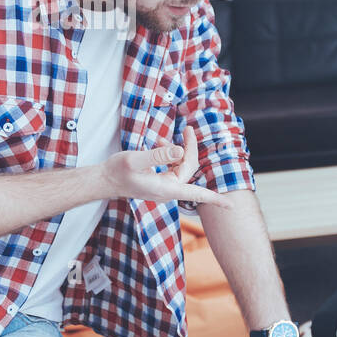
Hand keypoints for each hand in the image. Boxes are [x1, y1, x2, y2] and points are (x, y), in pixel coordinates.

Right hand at [98, 125, 231, 208]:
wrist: (104, 180)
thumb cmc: (117, 171)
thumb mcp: (135, 160)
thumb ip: (158, 155)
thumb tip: (179, 151)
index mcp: (166, 189)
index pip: (197, 194)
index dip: (215, 199)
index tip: (231, 207)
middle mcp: (169, 189)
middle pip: (189, 168)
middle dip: (190, 149)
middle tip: (188, 129)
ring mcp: (165, 186)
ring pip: (181, 166)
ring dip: (179, 151)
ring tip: (166, 138)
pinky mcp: (160, 181)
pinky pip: (173, 167)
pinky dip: (170, 155)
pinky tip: (161, 145)